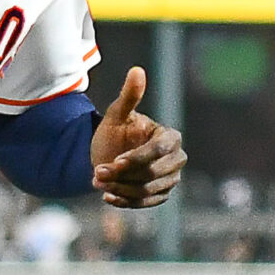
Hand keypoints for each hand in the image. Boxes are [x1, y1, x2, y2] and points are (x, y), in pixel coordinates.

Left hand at [90, 67, 184, 209]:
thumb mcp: (117, 115)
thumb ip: (129, 96)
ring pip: (147, 190)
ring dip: (120, 189)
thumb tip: (136, 70)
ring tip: (98, 182)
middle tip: (97, 172)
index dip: (136, 157)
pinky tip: (107, 197)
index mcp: (170, 137)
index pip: (159, 149)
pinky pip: (146, 204)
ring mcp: (170, 179)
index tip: (113, 161)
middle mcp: (176, 159)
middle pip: (153, 173)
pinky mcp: (162, 195)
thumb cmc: (114, 132)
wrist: (107, 156)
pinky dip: (126, 202)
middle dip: (123, 175)